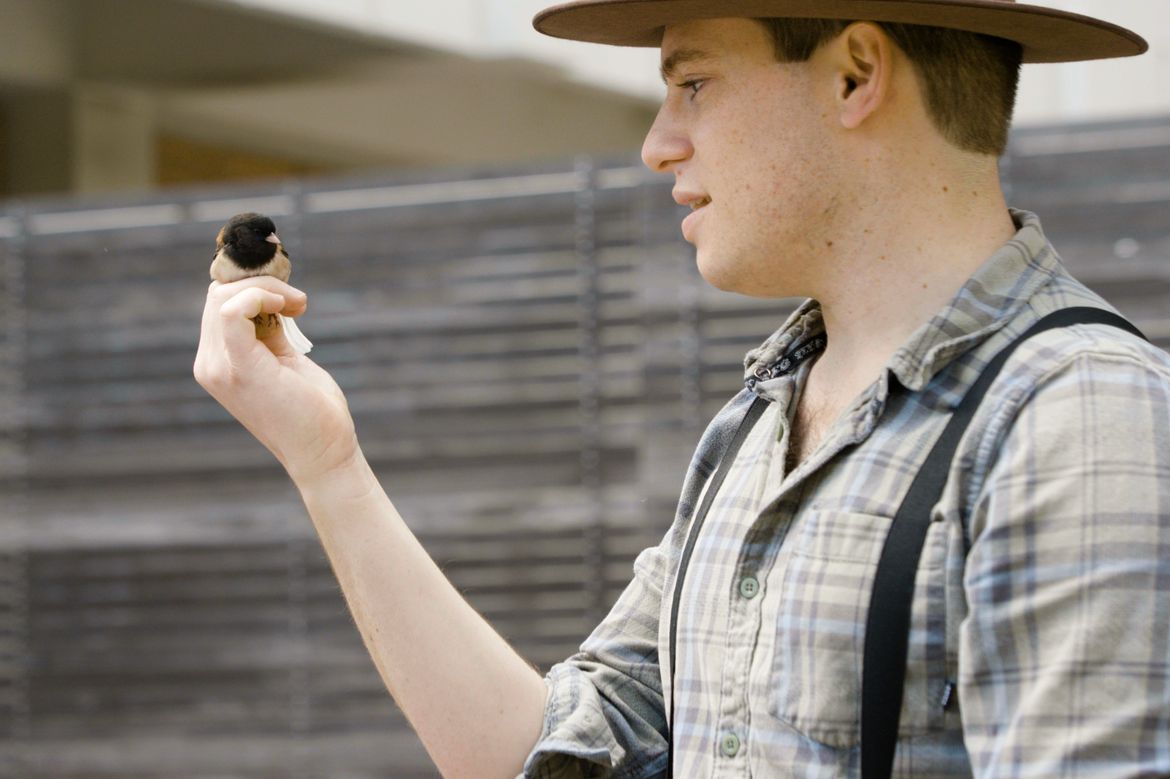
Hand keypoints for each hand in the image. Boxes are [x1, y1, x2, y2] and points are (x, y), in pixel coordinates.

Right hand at [194, 277, 358, 483]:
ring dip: (267, 288)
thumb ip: (267, 330)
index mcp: (217, 361)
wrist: (323, 452)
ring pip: (224, 297)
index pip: (218, 302)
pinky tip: (287, 305)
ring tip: (298, 305)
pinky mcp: (240, 369)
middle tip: (299, 302)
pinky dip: (259, 295)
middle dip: (262, 283)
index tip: (291, 299)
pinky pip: (231, 312)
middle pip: (218, 294)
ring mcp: (219, 368)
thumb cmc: (311, 408)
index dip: (253, 286)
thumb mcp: (284, 358)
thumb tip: (268, 294)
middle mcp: (210, 364)